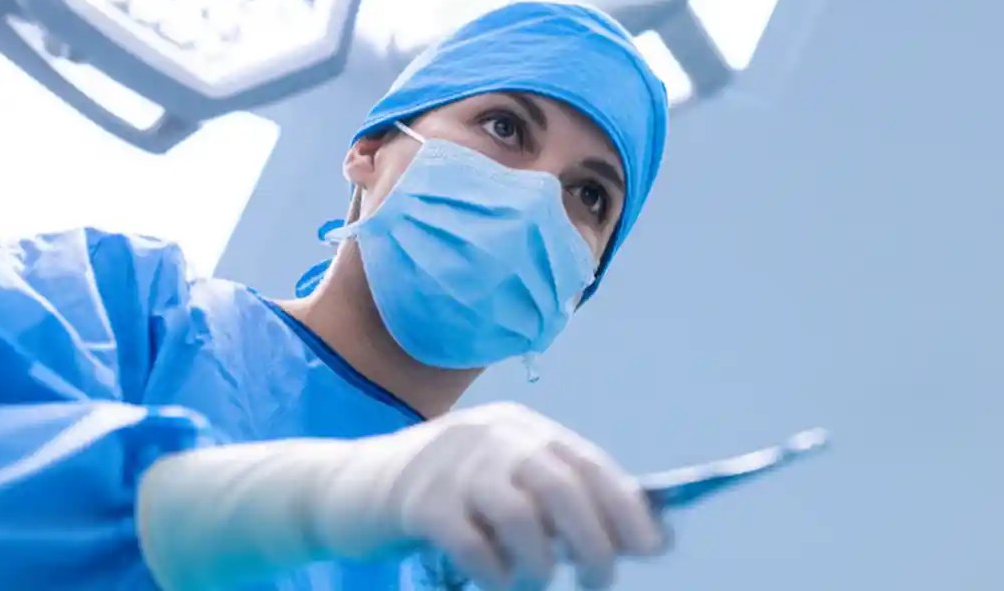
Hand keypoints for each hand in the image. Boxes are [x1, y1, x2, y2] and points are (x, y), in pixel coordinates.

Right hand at [137, 402, 666, 590]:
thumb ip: (556, 500)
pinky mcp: (418, 499)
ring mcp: (453, 463)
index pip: (588, 464)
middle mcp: (493, 436)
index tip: (654, 546)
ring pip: (521, 517)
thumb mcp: (501, 482)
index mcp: (522, 428)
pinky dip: (493, 571)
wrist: (350, 487)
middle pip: (562, 487)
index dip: (627, 506)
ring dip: (541, 564)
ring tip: (537, 584)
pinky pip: (472, 543)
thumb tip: (639, 535)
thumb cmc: (445, 494)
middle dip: (594, 542)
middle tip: (601, 582)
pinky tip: (495, 580)